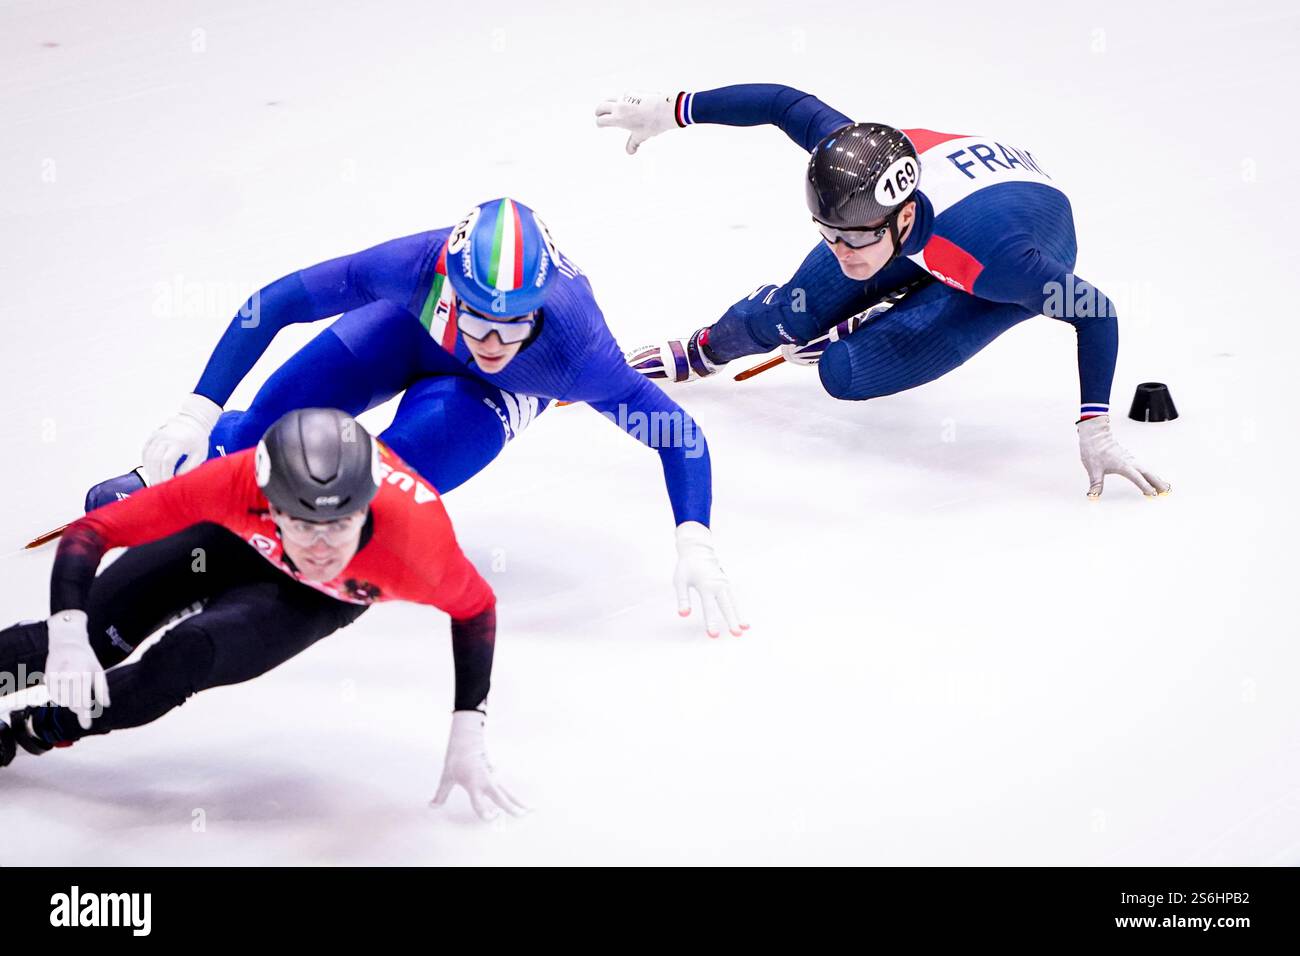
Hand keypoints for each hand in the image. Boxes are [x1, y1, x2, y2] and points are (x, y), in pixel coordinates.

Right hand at [44, 610, 108, 729]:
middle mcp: (68, 677)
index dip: (84, 715)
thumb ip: (103, 689)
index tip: (86, 727)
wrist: (67, 643)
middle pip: (72, 703)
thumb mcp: (99, 671)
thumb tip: (106, 705)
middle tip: (85, 705)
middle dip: (79, 707)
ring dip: (70, 701)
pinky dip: (60, 696)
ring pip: (62, 701)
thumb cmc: (87, 659)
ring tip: (76, 690)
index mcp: (83, 675)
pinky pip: (54, 695)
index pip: (83, 700)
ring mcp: (56, 677)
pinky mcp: (47, 678)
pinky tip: (67, 687)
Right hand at [141, 393, 222, 485]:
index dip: (165, 474)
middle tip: (158, 487)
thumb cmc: (198, 440)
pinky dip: (146, 462)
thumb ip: (189, 467)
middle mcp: (166, 437)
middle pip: (156, 460)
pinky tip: (150, 470)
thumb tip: (176, 479)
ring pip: (148, 456)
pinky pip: (145, 450)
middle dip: (156, 475)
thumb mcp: (199, 454)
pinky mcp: (153, 435)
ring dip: (150, 470)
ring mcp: (158, 435)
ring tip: (154, 481)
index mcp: (179, 442)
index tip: (167, 484)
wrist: (193, 421)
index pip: (167, 461)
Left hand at [430, 711, 526, 821]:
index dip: (486, 813)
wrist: (467, 740)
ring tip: (532, 811)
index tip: (492, 816)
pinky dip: (517, 798)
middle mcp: (485, 782)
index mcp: (473, 784)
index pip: (480, 803)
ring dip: (519, 802)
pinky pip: (507, 790)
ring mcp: (492, 779)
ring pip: (508, 793)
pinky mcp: (496, 777)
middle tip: (521, 815)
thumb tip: (432, 806)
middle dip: (511, 806)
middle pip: (500, 796)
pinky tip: (525, 805)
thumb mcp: (446, 776)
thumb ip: (441, 794)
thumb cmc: (456, 758)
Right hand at [595, 91, 677, 154]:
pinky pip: (623, 96)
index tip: (600, 124)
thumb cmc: (653, 123)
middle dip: (599, 112)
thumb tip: (630, 151)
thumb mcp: (641, 136)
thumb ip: (633, 143)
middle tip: (599, 114)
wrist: (665, 109)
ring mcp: (626, 97)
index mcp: (618, 118)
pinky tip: (627, 105)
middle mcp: (619, 106)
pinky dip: (621, 100)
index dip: (599, 123)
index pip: (601, 120)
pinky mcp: (634, 92)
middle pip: (601, 107)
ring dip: (609, 104)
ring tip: (611, 108)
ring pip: (611, 99)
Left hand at [674, 521, 747, 637]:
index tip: (714, 635)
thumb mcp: (680, 581)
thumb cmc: (687, 567)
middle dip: (732, 621)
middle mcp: (718, 585)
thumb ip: (682, 598)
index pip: (709, 607)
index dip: (711, 622)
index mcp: (706, 585)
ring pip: (734, 603)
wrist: (698, 550)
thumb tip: (683, 615)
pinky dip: (739, 610)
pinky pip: (734, 599)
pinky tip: (743, 622)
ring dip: (739, 616)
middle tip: (736, 635)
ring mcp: (724, 584)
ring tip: (745, 629)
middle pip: (726, 606)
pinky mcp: (727, 584)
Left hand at [1078, 415, 1170, 497]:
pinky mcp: (1128, 457)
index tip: (1153, 494)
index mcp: (1123, 465)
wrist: (1094, 434)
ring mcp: (1130, 458)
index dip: (1146, 486)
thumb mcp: (1093, 469)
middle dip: (1157, 482)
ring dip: (1155, 477)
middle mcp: (1130, 462)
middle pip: (1147, 473)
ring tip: (1163, 485)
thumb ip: (1096, 483)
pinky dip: (1148, 473)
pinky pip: (1142, 466)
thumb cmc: (1094, 449)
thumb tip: (1094, 495)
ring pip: (1146, 469)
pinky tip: (1148, 476)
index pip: (1137, 478)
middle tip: (1167, 491)